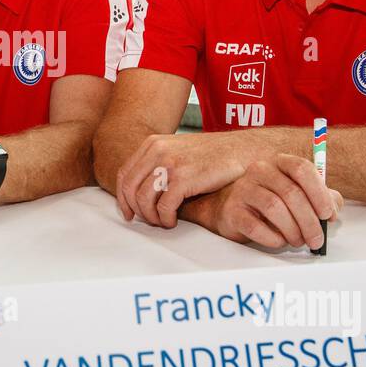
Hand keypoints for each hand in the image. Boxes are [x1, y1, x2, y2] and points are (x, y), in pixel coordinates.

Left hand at [115, 131, 267, 227]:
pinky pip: (164, 207)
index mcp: (152, 144)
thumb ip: (159, 163)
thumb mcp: (179, 151)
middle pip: (130, 189)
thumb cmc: (213, 155)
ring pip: (144, 199)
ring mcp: (169, 164)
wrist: (242, 150)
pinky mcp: (184, 178)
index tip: (130, 214)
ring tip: (164, 222)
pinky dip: (165, 219)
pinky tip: (173, 221)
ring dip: (151, 217)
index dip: (123, 198)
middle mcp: (157, 151)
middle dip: (137, 210)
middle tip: (149, 221)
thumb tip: (141, 189)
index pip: (125, 175)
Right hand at [187, 153, 342, 250]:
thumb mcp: (297, 195)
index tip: (327, 214)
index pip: (302, 168)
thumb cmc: (269, 203)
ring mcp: (243, 189)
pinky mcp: (231, 210)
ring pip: (274, 208)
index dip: (318, 192)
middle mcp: (260, 170)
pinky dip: (272, 238)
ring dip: (292, 230)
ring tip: (297, 241)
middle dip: (309, 221)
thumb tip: (335, 208)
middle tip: (316, 239)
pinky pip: (255, 226)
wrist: (230, 210)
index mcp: (279, 163)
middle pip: (291, 192)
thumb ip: (320, 198)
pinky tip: (279, 241)